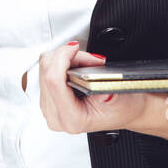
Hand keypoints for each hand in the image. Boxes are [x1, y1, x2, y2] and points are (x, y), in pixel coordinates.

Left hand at [38, 41, 152, 135]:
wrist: (121, 112)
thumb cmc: (122, 109)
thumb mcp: (121, 100)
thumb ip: (108, 92)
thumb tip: (100, 86)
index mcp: (72, 119)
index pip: (54, 82)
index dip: (62, 58)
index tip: (75, 48)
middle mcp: (56, 116)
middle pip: (47, 72)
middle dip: (67, 57)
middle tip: (90, 59)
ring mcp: (49, 108)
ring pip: (45, 69)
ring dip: (64, 59)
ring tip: (86, 64)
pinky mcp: (47, 99)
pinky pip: (46, 71)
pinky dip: (61, 63)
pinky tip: (76, 67)